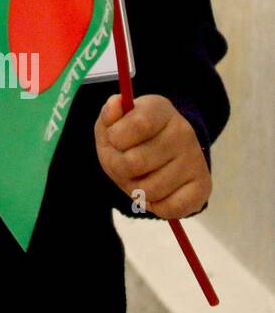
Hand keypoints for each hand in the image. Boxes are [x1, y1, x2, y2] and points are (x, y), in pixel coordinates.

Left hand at [95, 94, 211, 218]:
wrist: (161, 155)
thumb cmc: (130, 139)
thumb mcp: (112, 125)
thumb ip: (109, 115)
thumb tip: (115, 103)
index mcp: (159, 109)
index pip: (138, 125)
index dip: (116, 138)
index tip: (115, 139)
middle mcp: (183, 131)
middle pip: (135, 162)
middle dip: (119, 168)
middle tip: (124, 163)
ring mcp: (195, 159)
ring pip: (149, 190)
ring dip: (135, 189)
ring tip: (140, 177)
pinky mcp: (203, 186)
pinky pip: (170, 209)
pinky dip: (155, 206)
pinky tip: (156, 191)